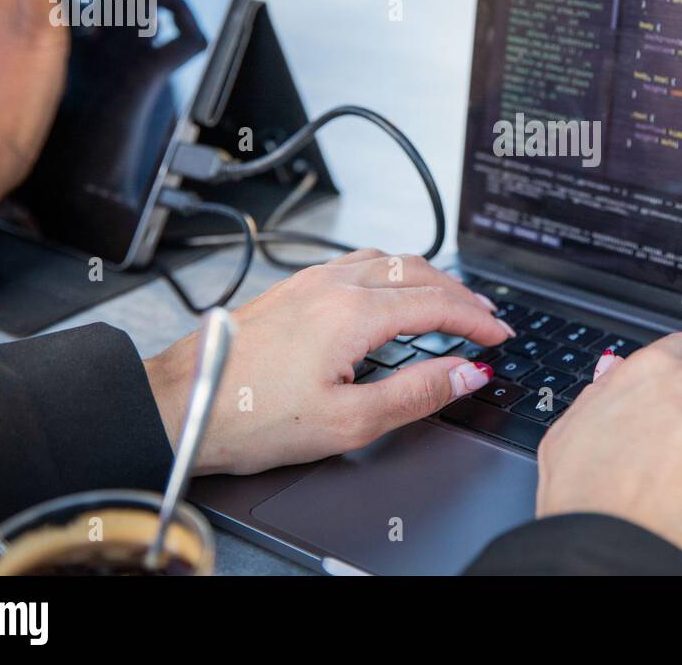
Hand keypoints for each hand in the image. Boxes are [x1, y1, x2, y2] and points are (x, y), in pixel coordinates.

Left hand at [144, 249, 512, 474]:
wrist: (181, 404)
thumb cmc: (251, 417)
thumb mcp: (348, 421)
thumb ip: (417, 393)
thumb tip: (465, 372)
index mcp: (353, 313)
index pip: (437, 305)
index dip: (477, 321)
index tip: (500, 336)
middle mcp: (333, 284)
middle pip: (417, 273)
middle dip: (460, 295)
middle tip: (486, 318)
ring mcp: (309, 281)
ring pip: (387, 260)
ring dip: (427, 277)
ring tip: (449, 301)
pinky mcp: (291, 289)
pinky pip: (357, 263)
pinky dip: (392, 272)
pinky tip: (390, 290)